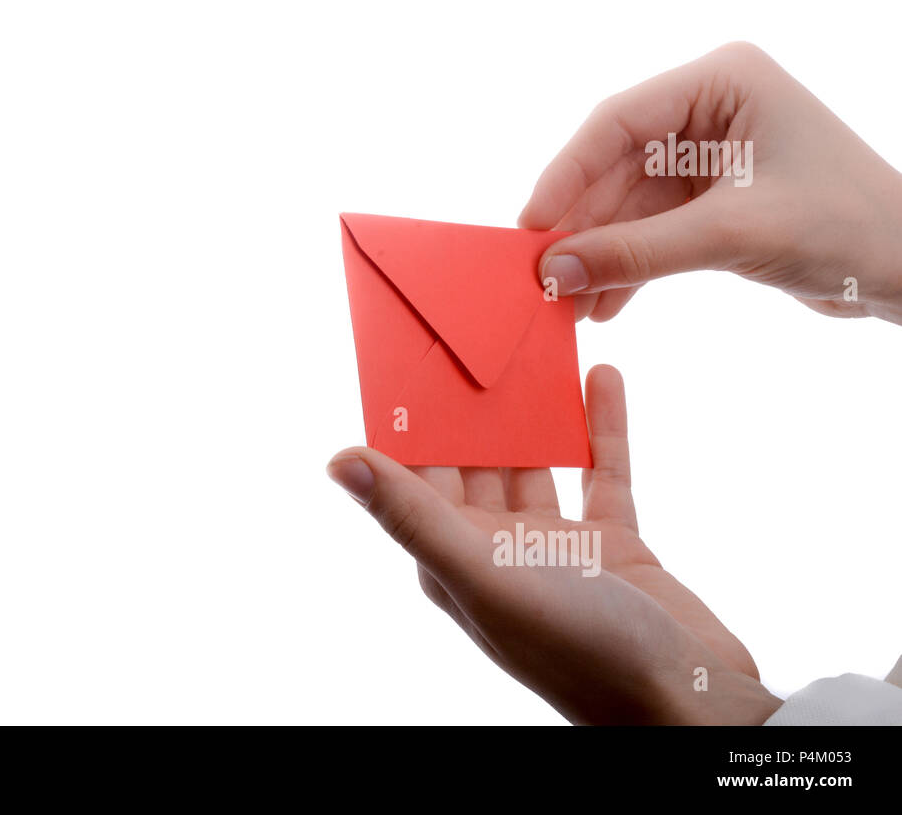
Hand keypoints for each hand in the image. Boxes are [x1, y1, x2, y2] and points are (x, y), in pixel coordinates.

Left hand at [326, 365, 782, 724]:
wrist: (693, 705)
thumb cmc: (581, 651)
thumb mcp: (485, 575)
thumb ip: (414, 517)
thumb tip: (337, 462)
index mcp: (451, 558)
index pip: (415, 471)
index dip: (407, 414)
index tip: (405, 348)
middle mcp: (495, 548)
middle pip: (474, 456)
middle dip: (474, 398)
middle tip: (477, 325)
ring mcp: (555, 546)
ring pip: (537, 457)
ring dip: (536, 405)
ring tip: (535, 336)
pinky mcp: (614, 545)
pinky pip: (602, 471)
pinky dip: (601, 425)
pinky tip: (601, 374)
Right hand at [519, 42, 901, 324]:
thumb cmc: (848, 226)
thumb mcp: (733, 235)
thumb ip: (637, 252)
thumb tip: (553, 272)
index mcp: (721, 82)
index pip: (617, 123)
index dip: (565, 176)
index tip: (529, 228)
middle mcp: (710, 110)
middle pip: (615, 167)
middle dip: (580, 227)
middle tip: (539, 277)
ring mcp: (710, 155)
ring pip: (627, 205)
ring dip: (599, 256)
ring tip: (566, 306)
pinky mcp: (713, 200)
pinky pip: (651, 230)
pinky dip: (628, 267)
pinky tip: (604, 305)